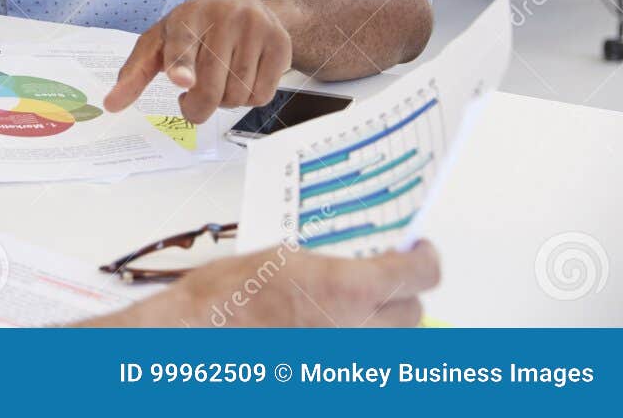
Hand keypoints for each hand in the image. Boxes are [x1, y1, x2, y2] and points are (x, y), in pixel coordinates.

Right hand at [95, 241, 440, 327]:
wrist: (202, 333)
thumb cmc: (232, 294)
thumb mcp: (288, 256)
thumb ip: (337, 262)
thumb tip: (363, 262)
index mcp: (349, 289)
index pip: (421, 275)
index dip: (424, 259)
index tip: (418, 250)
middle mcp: (359, 330)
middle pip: (414, 311)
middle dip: (402, 291)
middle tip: (382, 274)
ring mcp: (350, 359)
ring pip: (393, 339)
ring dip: (382, 320)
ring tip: (352, 303)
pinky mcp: (338, 377)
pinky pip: (364, 357)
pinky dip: (356, 341)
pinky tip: (331, 328)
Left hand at [103, 0, 292, 122]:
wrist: (250, 1)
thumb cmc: (194, 28)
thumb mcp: (160, 41)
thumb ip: (135, 73)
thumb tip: (110, 105)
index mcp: (186, 17)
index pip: (182, 43)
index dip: (180, 64)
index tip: (180, 79)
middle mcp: (223, 18)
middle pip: (211, 88)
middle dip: (197, 107)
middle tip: (190, 99)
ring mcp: (255, 29)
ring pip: (237, 96)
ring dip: (224, 101)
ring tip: (219, 79)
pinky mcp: (280, 44)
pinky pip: (262, 96)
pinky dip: (248, 99)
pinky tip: (241, 78)